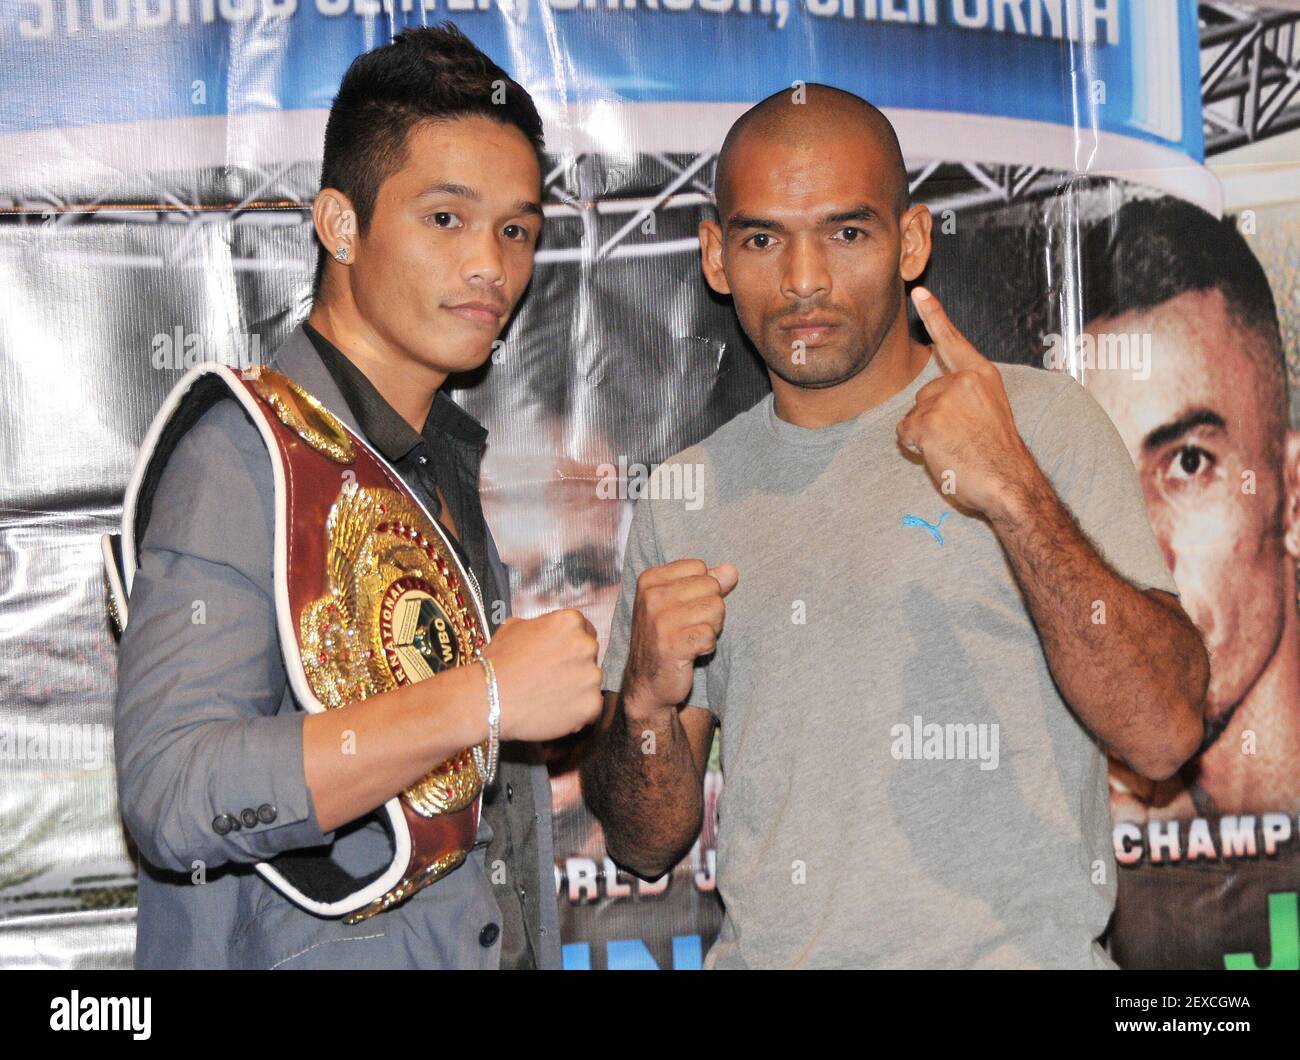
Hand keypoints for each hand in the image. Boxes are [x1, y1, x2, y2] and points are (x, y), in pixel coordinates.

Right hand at [481, 610, 601, 740]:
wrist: (488, 698)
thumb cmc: (497, 663)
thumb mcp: (514, 627)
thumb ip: (540, 625)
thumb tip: (544, 630)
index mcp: (570, 622)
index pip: (584, 629)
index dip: (569, 644)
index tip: (560, 655)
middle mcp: (586, 645)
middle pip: (590, 655)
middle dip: (574, 665)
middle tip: (551, 678)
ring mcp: (592, 676)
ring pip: (590, 682)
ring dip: (576, 689)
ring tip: (548, 696)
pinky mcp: (592, 704)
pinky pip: (590, 708)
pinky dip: (576, 711)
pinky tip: (553, 710)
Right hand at [622, 559, 738, 720]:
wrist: (647, 682)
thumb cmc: (666, 637)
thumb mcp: (679, 603)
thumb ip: (705, 582)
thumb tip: (732, 571)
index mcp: (650, 580)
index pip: (700, 567)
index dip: (702, 589)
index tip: (684, 609)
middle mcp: (652, 597)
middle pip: (711, 586)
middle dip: (710, 609)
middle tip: (689, 627)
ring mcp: (660, 622)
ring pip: (716, 609)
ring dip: (710, 628)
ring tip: (691, 639)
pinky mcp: (672, 646)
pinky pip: (710, 635)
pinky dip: (707, 646)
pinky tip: (692, 652)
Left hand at [896, 286, 1037, 519]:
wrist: (1010, 483)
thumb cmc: (1000, 456)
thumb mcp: (990, 413)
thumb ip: (966, 398)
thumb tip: (935, 404)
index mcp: (982, 376)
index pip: (953, 342)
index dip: (934, 316)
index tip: (918, 292)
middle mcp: (963, 381)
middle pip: (925, 395)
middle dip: (933, 418)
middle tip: (963, 440)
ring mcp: (943, 400)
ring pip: (913, 415)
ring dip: (925, 435)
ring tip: (956, 448)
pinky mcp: (927, 422)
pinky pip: (905, 433)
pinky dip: (916, 447)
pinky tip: (942, 454)